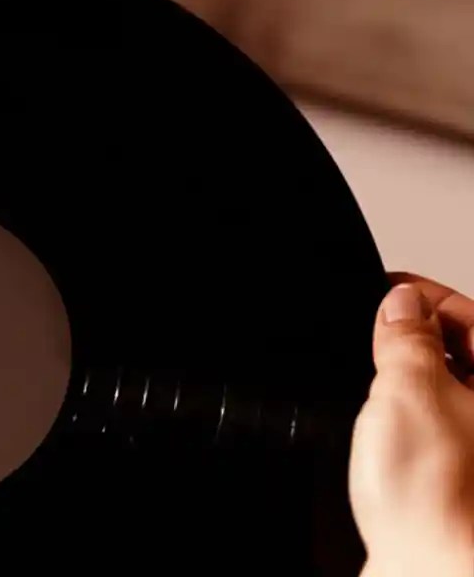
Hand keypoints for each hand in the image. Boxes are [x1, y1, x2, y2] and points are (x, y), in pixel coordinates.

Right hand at [350, 274, 473, 576]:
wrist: (430, 574)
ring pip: (444, 398)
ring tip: (372, 381)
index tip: (388, 287)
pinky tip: (376, 434)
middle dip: (416, 339)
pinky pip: (429, 437)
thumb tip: (401, 306)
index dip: (429, 297)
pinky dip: (402, 426)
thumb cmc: (442, 500)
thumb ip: (406, 340)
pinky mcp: (454, 486)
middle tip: (375, 330)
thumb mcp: (410, 390)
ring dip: (406, 385)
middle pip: (463, 358)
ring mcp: (473, 453)